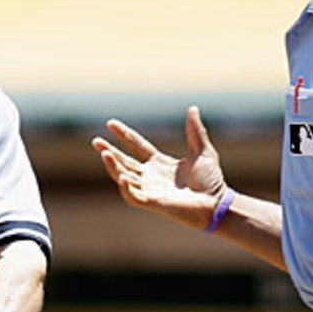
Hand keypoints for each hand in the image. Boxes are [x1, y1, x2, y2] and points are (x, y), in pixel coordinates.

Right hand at [91, 105, 225, 229]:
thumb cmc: (211, 181)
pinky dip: (126, 187)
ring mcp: (150, 190)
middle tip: (96, 141)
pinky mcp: (153, 203)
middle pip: (124, 162)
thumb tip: (192, 108)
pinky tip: (124, 176)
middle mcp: (151, 176)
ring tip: (105, 154)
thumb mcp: (203, 151)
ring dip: (113, 167)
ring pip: (124, 177)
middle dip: (109, 152)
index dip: (123, 135)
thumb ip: (195, 132)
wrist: (217, 203)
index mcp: (160, 163)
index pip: (136, 146)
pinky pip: (133, 196)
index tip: (110, 123)